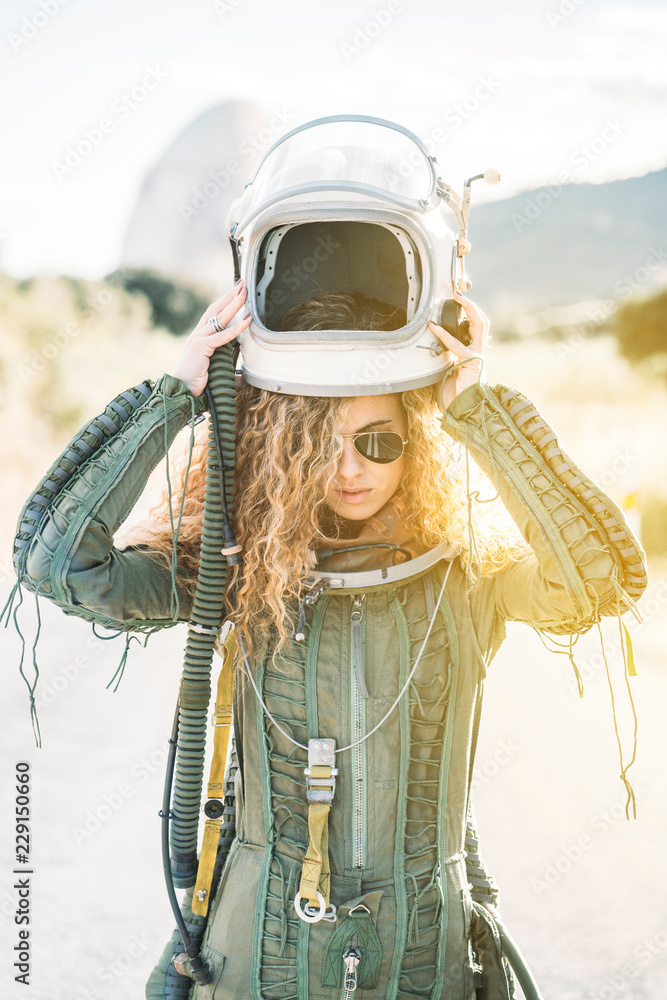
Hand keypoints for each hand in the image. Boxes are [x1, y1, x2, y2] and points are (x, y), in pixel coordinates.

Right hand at [172, 281, 250, 396]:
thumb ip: (226, 372)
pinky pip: (221, 336)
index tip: (236, 293)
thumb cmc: (195, 385)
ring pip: (218, 318)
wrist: (180, 392)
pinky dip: (236, 328)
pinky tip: (247, 319)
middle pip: (215, 310)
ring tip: (244, 293)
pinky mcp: (200, 347)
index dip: (224, 303)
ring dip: (233, 304)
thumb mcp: (214, 374)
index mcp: (199, 338)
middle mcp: (197, 335)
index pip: (212, 316)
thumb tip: (241, 379)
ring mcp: (197, 339)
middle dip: (229, 297)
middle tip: (242, 285)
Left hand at [428, 289, 488, 412]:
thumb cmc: (454, 396)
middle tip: (458, 292)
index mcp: (474, 353)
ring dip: (469, 309)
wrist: (463, 412)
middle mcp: (478, 352)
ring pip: (479, 326)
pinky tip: (434, 327)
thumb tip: (432, 347)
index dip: (468, 312)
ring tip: (457, 298)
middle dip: (471, 305)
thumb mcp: (446, 371)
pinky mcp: (471, 363)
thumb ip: (444, 357)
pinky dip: (444, 335)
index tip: (457, 300)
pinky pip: (457, 345)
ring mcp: (477, 356)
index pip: (475, 327)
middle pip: (482, 322)